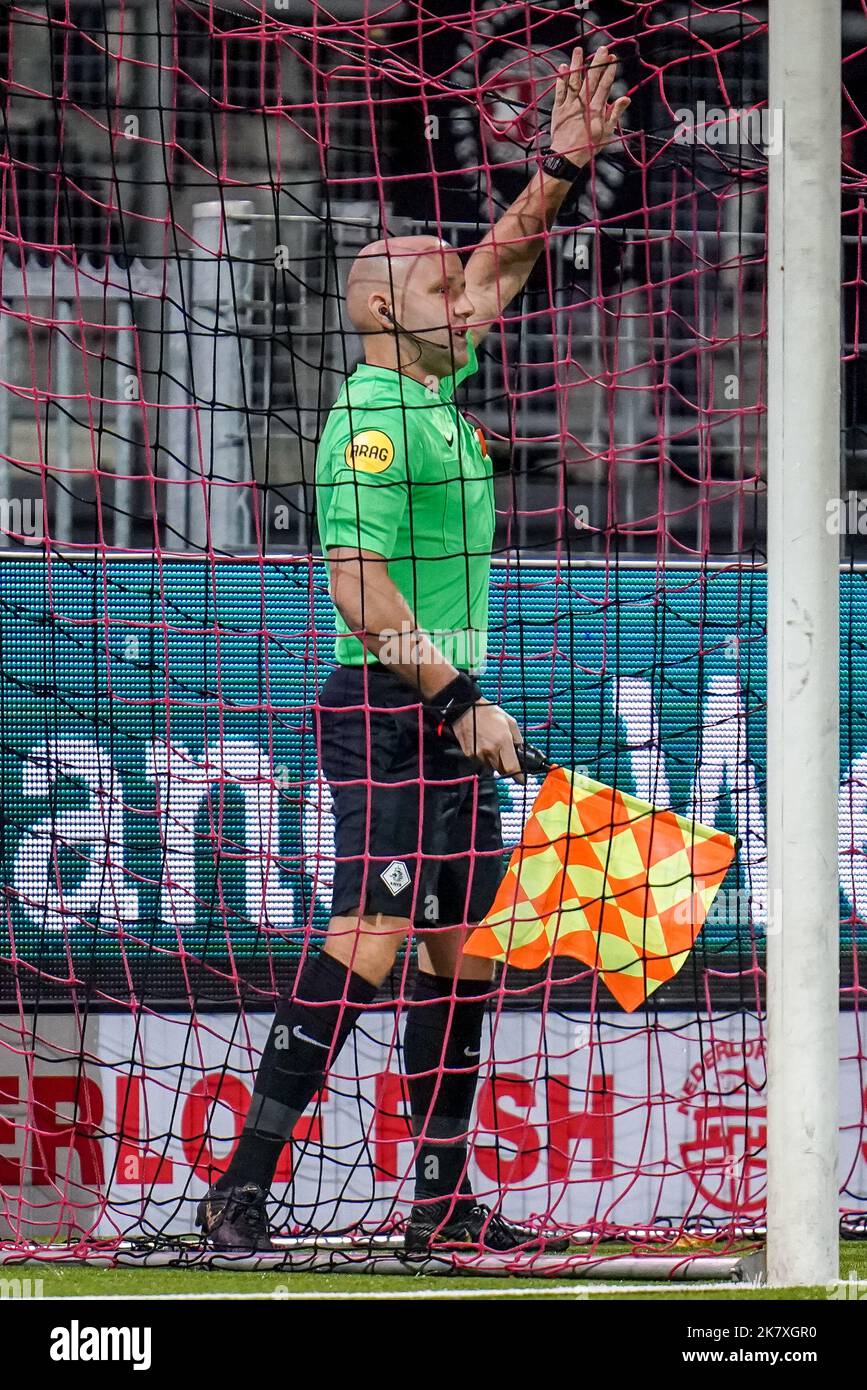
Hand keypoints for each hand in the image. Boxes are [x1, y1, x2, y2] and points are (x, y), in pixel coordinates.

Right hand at [451, 700, 524, 779]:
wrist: (465, 709)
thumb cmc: (487, 712)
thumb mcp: (509, 721)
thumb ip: (518, 738)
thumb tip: (522, 750)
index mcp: (503, 741)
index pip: (512, 767)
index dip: (518, 776)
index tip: (522, 780)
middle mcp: (491, 750)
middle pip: (502, 769)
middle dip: (506, 765)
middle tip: (505, 754)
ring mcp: (479, 754)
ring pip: (491, 767)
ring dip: (494, 761)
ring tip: (492, 746)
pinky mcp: (470, 755)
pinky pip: (480, 762)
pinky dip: (484, 758)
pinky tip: (482, 745)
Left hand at [550, 45, 629, 168]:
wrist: (566, 158)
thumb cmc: (588, 147)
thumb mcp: (606, 133)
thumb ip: (614, 114)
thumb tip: (625, 98)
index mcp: (596, 109)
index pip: (604, 86)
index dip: (609, 71)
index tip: (613, 59)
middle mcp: (583, 104)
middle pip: (591, 79)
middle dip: (597, 63)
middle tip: (602, 48)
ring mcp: (569, 105)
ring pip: (574, 81)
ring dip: (577, 64)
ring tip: (579, 50)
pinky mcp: (558, 109)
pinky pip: (560, 92)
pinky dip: (561, 79)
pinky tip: (563, 67)